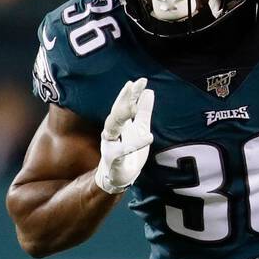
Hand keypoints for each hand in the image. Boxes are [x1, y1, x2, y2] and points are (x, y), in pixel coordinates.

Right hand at [95, 77, 153, 194]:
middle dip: (124, 98)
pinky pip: (121, 150)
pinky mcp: (113, 159)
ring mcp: (109, 145)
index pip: (123, 105)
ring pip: (112, 127)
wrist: (120, 177)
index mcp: (118, 124)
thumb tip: (149, 91)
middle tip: (134, 85)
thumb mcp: (140, 129)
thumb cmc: (129, 153)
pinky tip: (148, 137)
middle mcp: (110, 132)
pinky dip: (134, 143)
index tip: (141, 81)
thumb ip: (143, 112)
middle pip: (115, 111)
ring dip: (122, 115)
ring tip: (134, 106)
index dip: (131, 93)